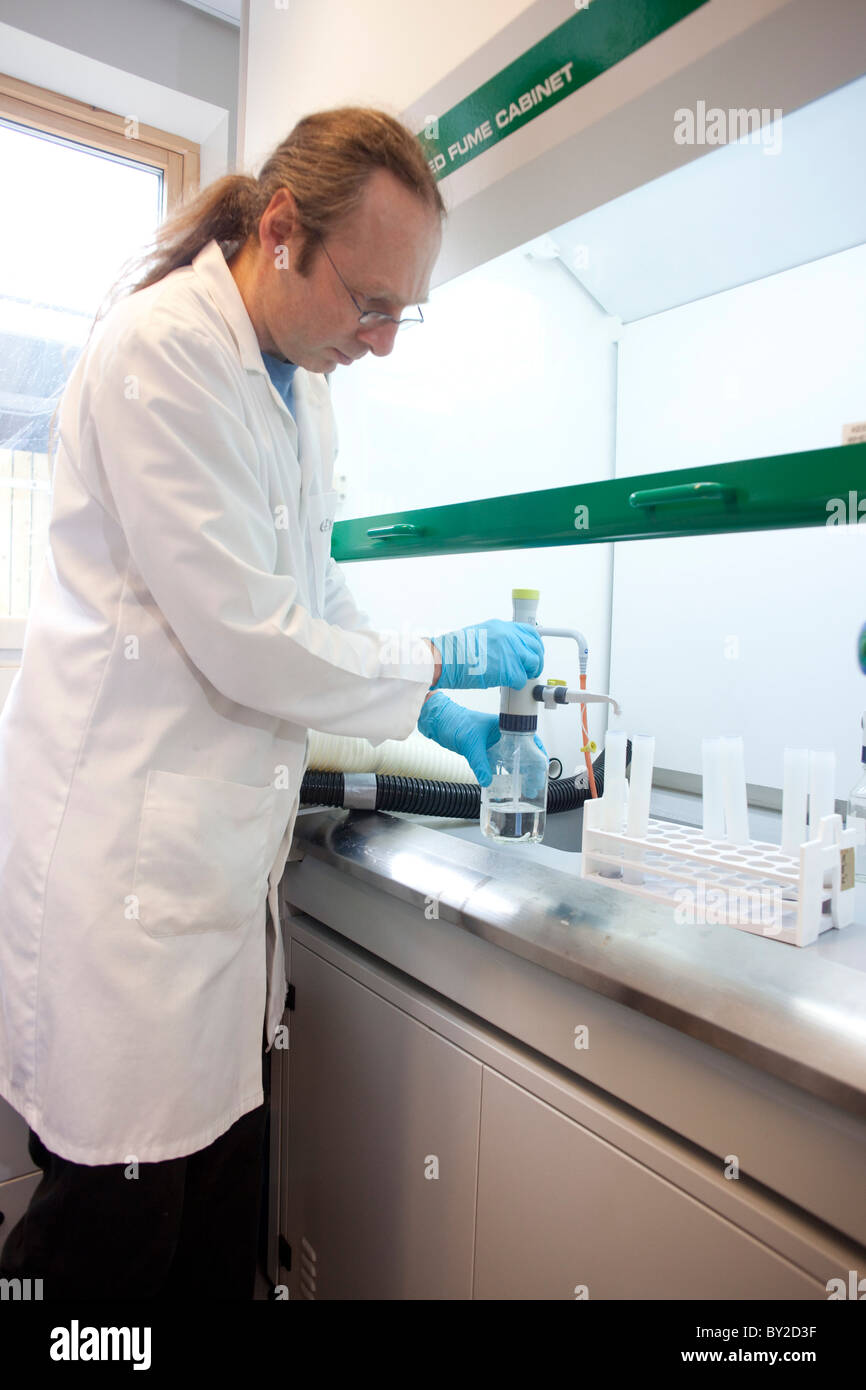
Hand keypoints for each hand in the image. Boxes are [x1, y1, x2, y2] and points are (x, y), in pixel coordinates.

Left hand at [419, 693, 546, 786]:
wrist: (438, 721)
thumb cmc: (454, 721)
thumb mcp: (470, 743)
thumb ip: (479, 763)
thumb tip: (487, 781)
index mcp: (504, 725)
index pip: (528, 738)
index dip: (538, 752)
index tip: (542, 767)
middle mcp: (501, 735)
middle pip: (523, 752)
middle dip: (531, 769)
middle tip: (534, 785)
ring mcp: (493, 744)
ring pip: (512, 760)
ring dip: (519, 774)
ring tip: (525, 788)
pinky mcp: (484, 752)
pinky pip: (497, 765)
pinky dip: (502, 775)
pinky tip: (505, 785)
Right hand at [427, 619, 543, 690]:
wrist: (444, 659)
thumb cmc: (454, 651)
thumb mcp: (480, 635)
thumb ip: (498, 640)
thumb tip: (508, 651)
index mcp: (501, 627)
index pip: (530, 633)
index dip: (534, 645)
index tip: (534, 653)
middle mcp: (509, 636)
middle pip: (536, 648)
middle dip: (535, 661)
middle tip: (530, 670)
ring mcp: (511, 652)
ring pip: (533, 663)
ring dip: (528, 673)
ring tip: (518, 678)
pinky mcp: (509, 670)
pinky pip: (522, 680)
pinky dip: (516, 685)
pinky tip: (507, 684)